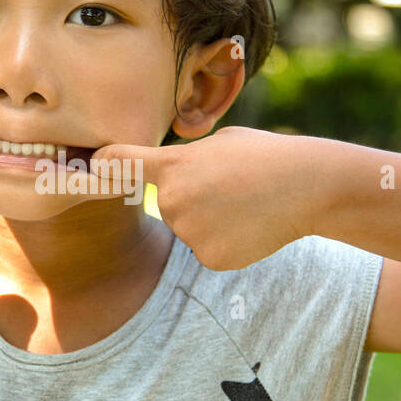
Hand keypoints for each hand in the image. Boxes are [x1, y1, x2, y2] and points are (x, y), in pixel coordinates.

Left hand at [84, 127, 315, 270]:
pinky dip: (226, 242)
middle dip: (192, 198)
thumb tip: (173, 170)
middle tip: (231, 188)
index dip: (104, 164)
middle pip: (168, 204)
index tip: (93, 166)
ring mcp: (189, 233)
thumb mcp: (220, 142)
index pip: (122, 164)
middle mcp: (172, 201)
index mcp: (172, 165)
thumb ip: (188, 159)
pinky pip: (208, 249)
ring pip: (190, 229)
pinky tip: (250, 227)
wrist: (307, 186)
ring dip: (211, 221)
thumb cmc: (266, 155)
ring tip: (246, 205)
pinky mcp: (209, 258)